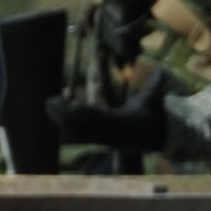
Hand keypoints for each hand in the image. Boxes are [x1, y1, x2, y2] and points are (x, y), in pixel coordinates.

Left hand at [46, 78, 170, 155]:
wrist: (152, 135)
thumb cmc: (151, 113)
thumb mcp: (155, 99)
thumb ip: (156, 86)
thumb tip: (161, 71)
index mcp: (121, 122)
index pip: (102, 118)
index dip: (87, 112)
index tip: (74, 105)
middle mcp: (108, 133)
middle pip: (81, 126)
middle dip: (65, 115)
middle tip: (51, 100)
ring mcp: (100, 138)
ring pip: (75, 131)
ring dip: (59, 119)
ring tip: (48, 103)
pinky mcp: (95, 140)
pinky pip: (75, 135)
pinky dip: (62, 124)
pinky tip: (52, 112)